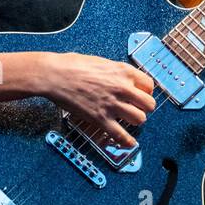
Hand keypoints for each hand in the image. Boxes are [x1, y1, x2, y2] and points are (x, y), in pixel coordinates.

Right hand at [41, 53, 155, 148]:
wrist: (55, 75)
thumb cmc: (72, 65)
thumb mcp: (101, 62)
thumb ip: (116, 72)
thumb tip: (122, 79)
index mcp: (123, 71)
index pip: (149, 85)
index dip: (146, 91)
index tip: (141, 95)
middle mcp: (122, 88)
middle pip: (149, 104)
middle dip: (144, 108)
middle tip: (137, 108)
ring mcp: (112, 104)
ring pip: (140, 119)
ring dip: (135, 121)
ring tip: (129, 120)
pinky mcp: (100, 118)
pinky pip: (121, 135)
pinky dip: (127, 141)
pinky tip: (129, 142)